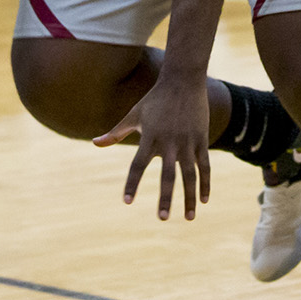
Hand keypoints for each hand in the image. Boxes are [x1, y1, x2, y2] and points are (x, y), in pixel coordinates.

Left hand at [93, 75, 210, 220]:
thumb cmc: (154, 99)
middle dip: (166, 198)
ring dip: (189, 198)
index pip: (138, 165)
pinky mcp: (201, 140)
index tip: (127, 201)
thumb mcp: (134, 115)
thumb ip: (115, 132)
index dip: (132, 183)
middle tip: (162, 218)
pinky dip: (205, 184)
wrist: (182, 80)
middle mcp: (169, 141)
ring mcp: (187, 141)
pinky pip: (205, 166)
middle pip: (167, 175)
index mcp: (150, 136)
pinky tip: (204, 200)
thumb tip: (95, 143)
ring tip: (188, 218)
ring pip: (190, 175)